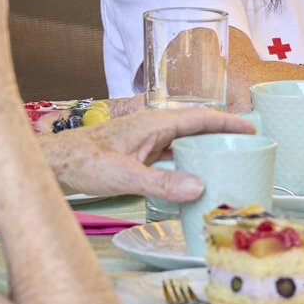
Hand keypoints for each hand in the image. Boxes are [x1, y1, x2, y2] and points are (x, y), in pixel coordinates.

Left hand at [48, 107, 257, 204]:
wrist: (50, 165)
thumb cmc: (80, 162)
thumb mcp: (124, 176)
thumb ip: (162, 183)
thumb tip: (199, 187)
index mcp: (153, 124)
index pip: (200, 117)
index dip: (228, 121)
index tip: (252, 127)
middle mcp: (151, 128)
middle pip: (194, 128)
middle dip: (220, 135)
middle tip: (246, 149)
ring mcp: (143, 141)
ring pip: (181, 143)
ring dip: (202, 151)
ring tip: (224, 165)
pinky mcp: (135, 155)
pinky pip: (168, 156)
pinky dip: (184, 165)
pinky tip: (189, 180)